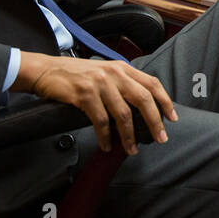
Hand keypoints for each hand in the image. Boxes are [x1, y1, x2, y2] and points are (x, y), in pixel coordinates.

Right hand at [13, 52, 176, 154]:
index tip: (172, 118)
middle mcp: (114, 73)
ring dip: (129, 136)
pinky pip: (101, 121)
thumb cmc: (75, 75)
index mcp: (122, 68)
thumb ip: (122, 83)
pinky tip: (107, 145)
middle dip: (154, 121)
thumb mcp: (104, 72)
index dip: (165, 101)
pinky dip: (106, 137)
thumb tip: (141, 106)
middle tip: (160, 138)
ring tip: (131, 149)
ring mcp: (99, 83)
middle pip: (143, 99)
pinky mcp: (84, 95)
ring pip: (123, 114)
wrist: (46, 70)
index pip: (152, 83)